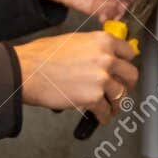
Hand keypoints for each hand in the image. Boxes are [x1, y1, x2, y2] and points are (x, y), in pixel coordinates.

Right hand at [14, 31, 140, 123]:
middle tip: (121, 89)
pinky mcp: (94, 98)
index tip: (123, 70)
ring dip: (116, 103)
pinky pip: (106, 110)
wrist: (27, 71)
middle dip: (126, 84)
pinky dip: (104, 116)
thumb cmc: (42, 56)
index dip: (125, 63)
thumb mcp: (73, 40)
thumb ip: (93, 48)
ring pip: (121, 95)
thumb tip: (101, 57)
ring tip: (111, 108)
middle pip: (131, 75)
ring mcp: (102, 79)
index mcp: (102, 41)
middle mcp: (106, 58)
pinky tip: (100, 117)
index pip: (128, 52)